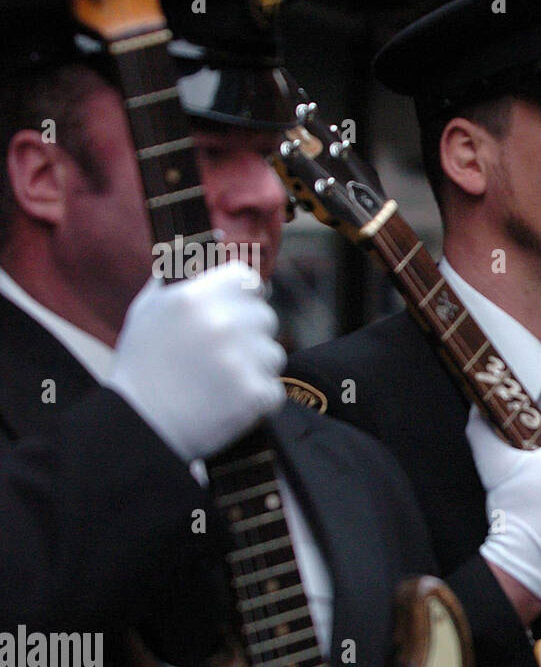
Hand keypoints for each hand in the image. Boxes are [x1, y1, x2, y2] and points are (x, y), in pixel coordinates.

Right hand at [106, 263, 284, 461]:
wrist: (141, 426)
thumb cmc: (143, 366)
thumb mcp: (149, 309)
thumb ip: (182, 272)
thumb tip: (215, 239)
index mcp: (195, 297)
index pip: (247, 279)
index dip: (242, 296)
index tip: (233, 310)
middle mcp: (223, 323)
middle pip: (265, 316)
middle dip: (248, 334)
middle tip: (217, 356)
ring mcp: (242, 360)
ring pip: (273, 353)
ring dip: (254, 366)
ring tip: (218, 381)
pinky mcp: (256, 395)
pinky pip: (274, 387)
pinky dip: (257, 397)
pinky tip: (226, 401)